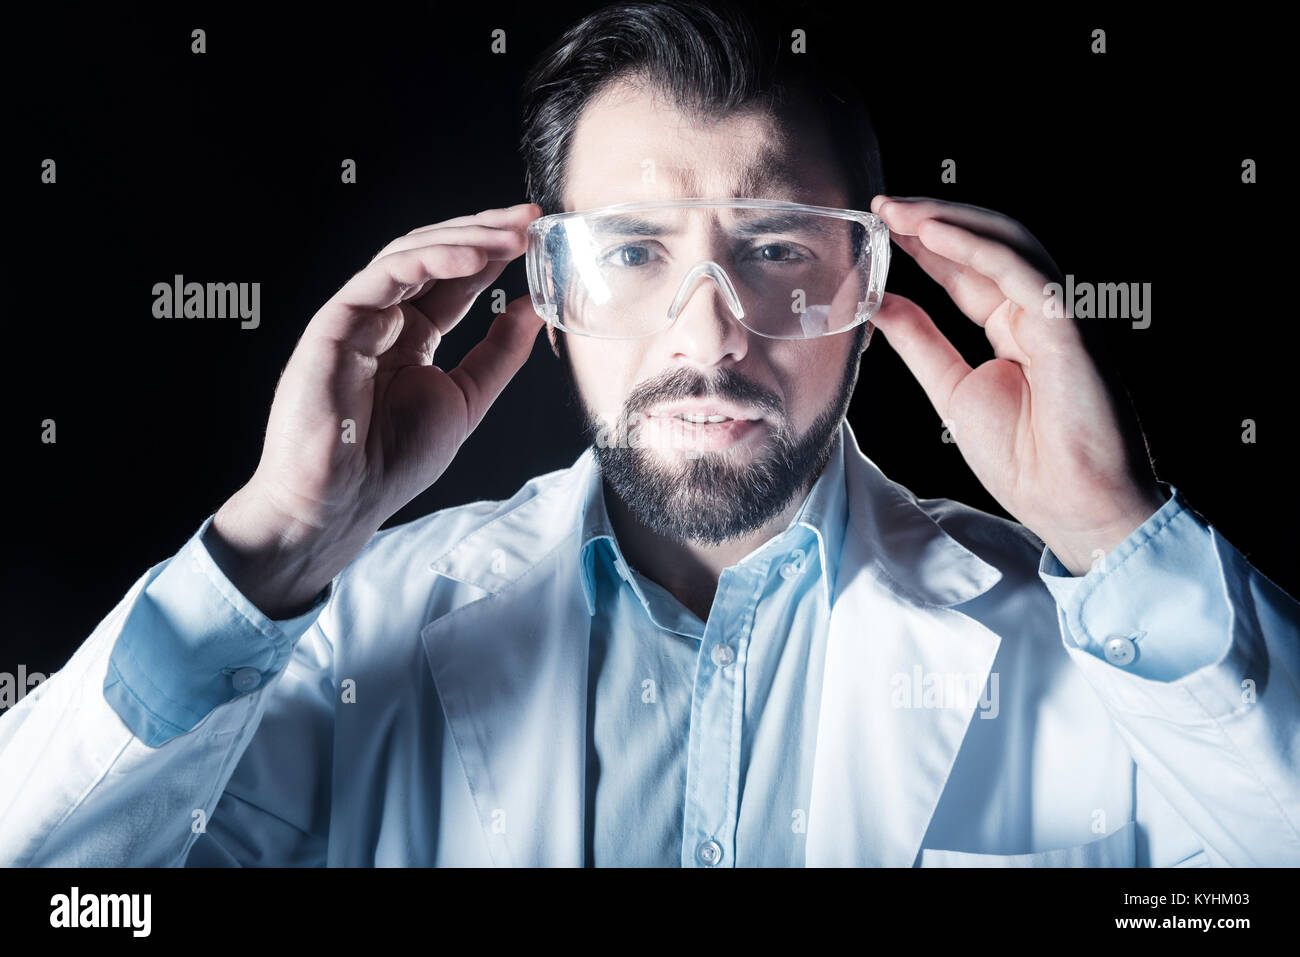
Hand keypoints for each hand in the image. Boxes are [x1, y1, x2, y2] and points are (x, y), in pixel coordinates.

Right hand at [209, 203, 545, 616]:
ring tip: (511, 236)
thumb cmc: (391, 461)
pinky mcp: (336, 322)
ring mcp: (359, 316)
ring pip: (409, 255)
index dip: (495, 252)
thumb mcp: (466, 399)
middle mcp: (385, 318)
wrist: (342, 501)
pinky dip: (428, 261)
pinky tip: (471, 257)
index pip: (456, 278)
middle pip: (435, 255)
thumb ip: (499, 353)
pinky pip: (383, 277)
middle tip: (530, 220)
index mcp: (412, 334)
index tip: (536, 233)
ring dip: (464, 240)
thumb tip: (532, 306)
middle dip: (484, 232)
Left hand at [868, 195, 1165, 575]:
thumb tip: (879, 305)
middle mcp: (1037, 311)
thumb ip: (919, 342)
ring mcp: (1057, 312)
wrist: (1070, 505)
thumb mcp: (951, 390)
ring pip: (1006, 243)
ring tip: (899, 211)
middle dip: (933, 219)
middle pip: (985, 244)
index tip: (881, 225)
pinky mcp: (1067, 323)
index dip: (926, 243)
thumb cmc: (1025, 460)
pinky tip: (933, 233)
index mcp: (1014, 327)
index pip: (966, 270)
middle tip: (882, 205)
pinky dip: (975, 247)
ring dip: (950, 221)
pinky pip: (1019, 270)